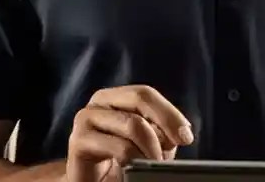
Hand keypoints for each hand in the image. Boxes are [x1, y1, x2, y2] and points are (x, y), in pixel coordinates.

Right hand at [66, 85, 194, 181]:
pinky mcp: (78, 141)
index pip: (146, 94)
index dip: (169, 113)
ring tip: (153, 165)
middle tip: (176, 146)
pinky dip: (135, 161)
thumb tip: (181, 133)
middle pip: (139, 98)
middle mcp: (98, 102)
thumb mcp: (148, 144)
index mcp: (115, 98)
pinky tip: (133, 170)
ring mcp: (85, 119)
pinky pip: (120, 147)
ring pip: (133, 124)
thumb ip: (161, 132)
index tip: (186, 137)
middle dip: (165, 121)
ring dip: (151, 148)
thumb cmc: (121, 164)